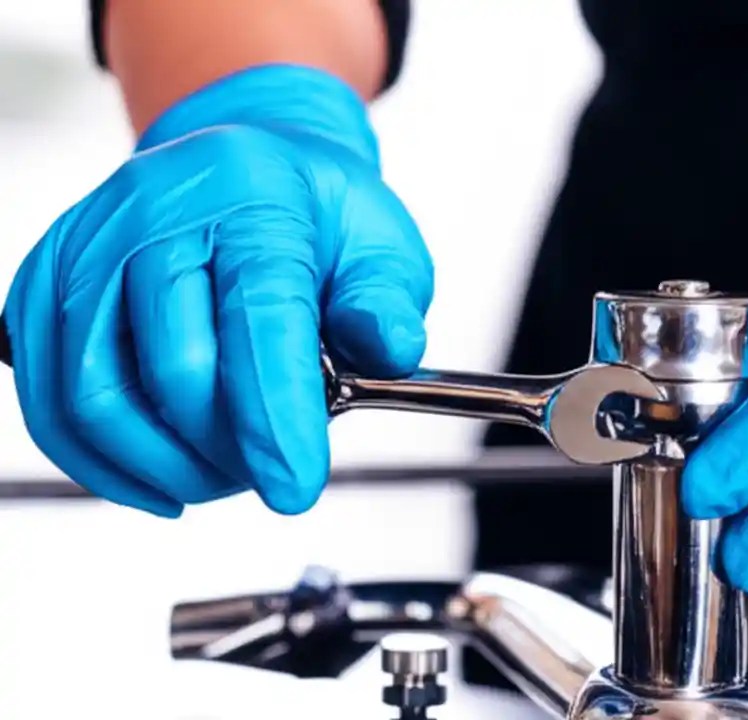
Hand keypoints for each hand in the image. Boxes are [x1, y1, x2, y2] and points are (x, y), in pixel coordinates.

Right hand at [3, 64, 432, 516]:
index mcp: (252, 195)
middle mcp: (154, 211)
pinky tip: (161, 480)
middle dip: (228, 450)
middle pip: (173, 368)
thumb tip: (392, 349)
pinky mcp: (44, 285)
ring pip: (94, 396)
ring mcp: (87, 247)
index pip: (259, 318)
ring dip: (164, 466)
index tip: (296, 487)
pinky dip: (103, 464)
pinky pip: (48, 401)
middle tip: (273, 468)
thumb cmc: (317, 218)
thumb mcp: (384, 250)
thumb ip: (388, 307)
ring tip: (224, 475)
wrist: (245, 169)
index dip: (276, 415)